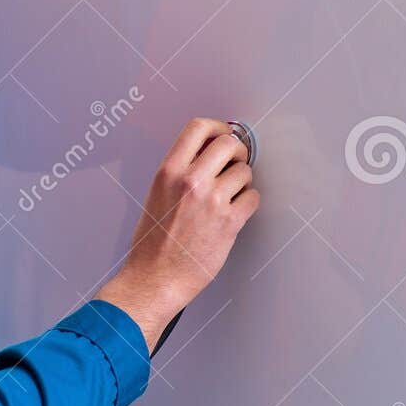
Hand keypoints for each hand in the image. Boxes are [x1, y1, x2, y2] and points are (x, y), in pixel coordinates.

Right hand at [95, 118, 259, 352]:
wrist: (155, 278)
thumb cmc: (152, 243)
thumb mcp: (156, 195)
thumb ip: (180, 172)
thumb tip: (207, 154)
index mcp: (168, 171)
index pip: (199, 128)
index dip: (218, 127)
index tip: (224, 133)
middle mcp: (190, 181)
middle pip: (229, 144)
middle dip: (236, 152)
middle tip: (234, 164)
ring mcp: (212, 200)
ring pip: (245, 171)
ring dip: (242, 182)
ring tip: (230, 197)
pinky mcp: (229, 222)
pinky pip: (253, 197)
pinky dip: (248, 203)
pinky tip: (235, 212)